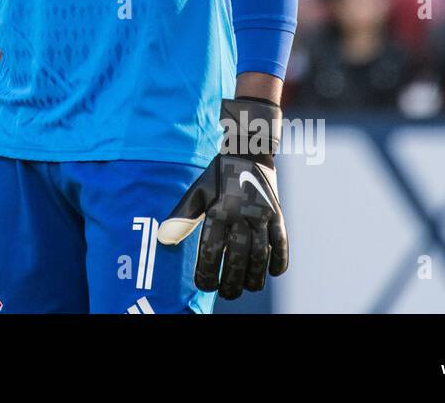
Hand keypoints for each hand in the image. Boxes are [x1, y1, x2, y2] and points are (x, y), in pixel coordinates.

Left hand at [157, 97, 288, 299]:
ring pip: (260, 254)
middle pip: (237, 257)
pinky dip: (279, 260)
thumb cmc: (217, 176)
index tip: (204, 285)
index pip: (210, 249)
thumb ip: (181, 217)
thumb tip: (162, 239)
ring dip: (254, 276)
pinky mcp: (278, 214)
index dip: (207, 272)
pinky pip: (281, 242)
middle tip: (226, 294)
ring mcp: (262, 214)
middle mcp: (240, 213)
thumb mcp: (197, 192)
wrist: (248, 151)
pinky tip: (272, 273)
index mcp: (217, 209)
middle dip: (231, 281)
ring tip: (247, 288)